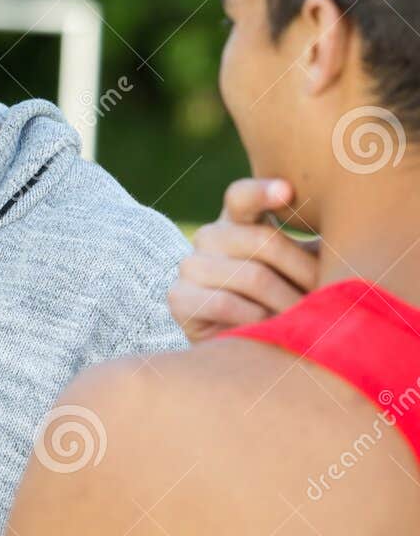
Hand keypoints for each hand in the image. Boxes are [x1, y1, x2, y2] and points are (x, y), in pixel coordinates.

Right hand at [168, 177, 319, 341]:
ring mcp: (190, 265)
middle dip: (304, 270)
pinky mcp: (178, 297)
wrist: (244, 344)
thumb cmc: (284, 299)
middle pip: (262, 239)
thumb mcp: (303, 267)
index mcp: (240, 220)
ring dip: (288, 301)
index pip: (243, 196)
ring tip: (311, 319)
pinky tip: (274, 328)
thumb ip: (317, 247)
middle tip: (332, 293)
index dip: (262, 192)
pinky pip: (225, 303)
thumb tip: (356, 235)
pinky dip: (257, 319)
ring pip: (251, 276)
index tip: (287, 191)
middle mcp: (210, 236)